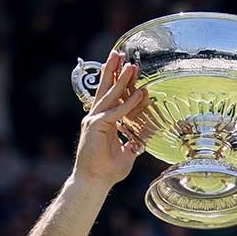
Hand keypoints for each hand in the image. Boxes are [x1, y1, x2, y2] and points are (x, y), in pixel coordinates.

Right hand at [71, 50, 148, 188]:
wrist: (94, 182)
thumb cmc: (107, 171)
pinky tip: (140, 93)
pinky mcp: (97, 126)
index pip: (112, 97)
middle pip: (105, 89)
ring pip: (110, 95)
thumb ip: (133, 143)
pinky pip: (117, 112)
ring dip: (121, 79)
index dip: (120, 83)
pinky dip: (129, 103)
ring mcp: (95, 120)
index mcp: (102, 121)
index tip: (128, 69)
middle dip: (113, 71)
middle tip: (119, 53)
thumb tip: (142, 140)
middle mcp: (96, 117)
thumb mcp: (127, 153)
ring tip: (130, 64)